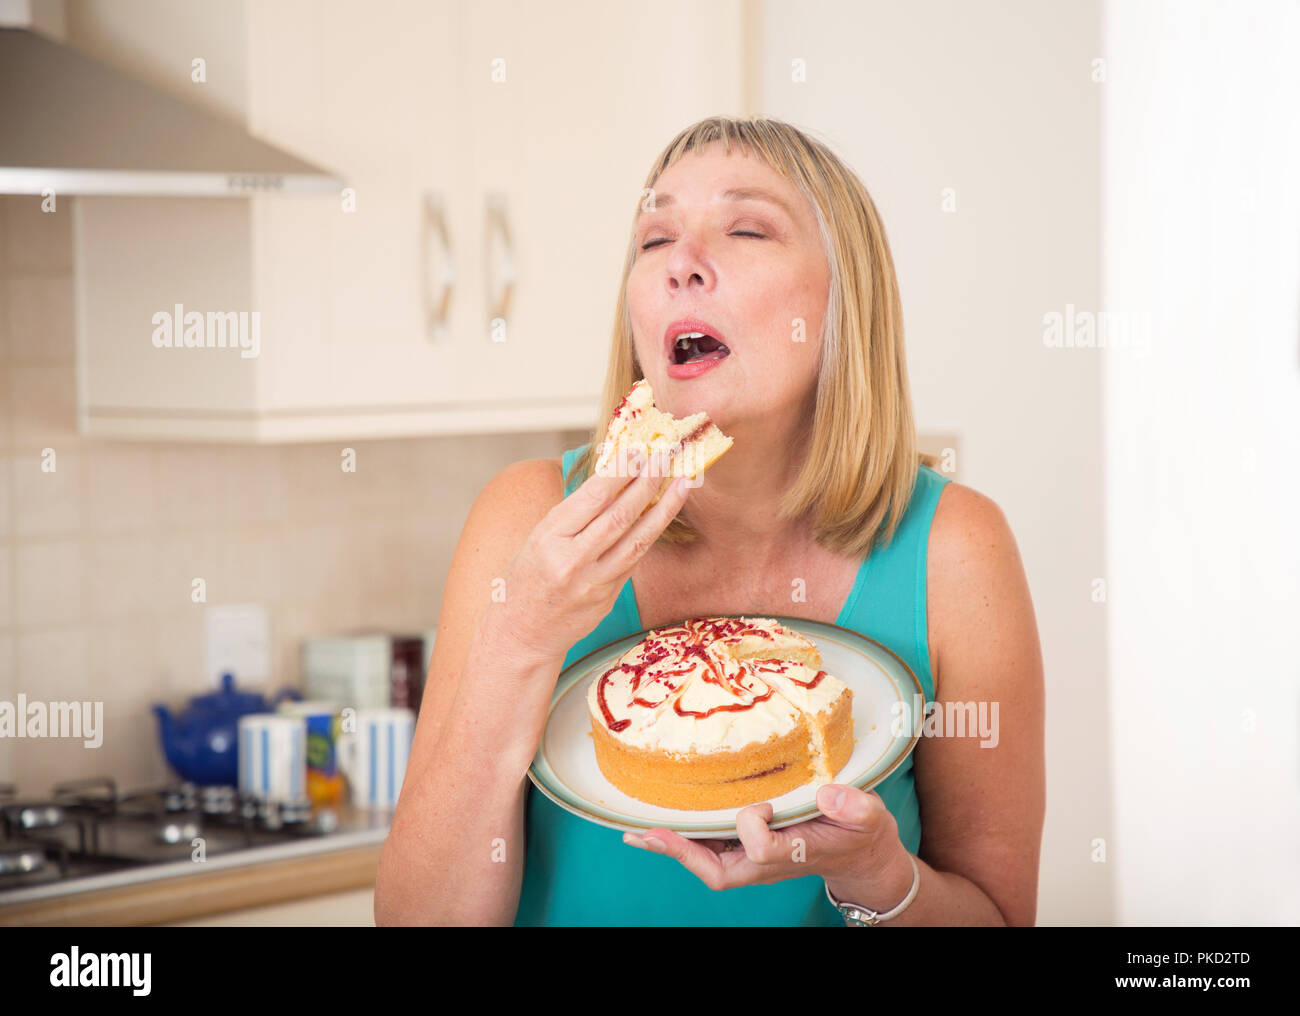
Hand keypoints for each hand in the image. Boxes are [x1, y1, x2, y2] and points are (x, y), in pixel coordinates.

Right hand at [490, 447, 691, 662]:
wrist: (521, 634)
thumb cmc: (526, 579)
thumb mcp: (538, 538)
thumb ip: (574, 513)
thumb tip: (612, 477)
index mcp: (548, 538)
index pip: (591, 498)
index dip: (619, 472)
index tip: (639, 450)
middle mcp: (572, 560)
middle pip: (619, 516)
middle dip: (647, 483)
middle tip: (666, 458)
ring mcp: (593, 583)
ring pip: (637, 540)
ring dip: (664, 509)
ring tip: (681, 483)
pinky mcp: (608, 598)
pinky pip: (634, 560)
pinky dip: (651, 534)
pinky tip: (665, 515)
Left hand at [623, 783, 914, 907]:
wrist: (861, 853)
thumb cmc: (862, 832)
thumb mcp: (869, 815)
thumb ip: (854, 806)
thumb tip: (827, 792)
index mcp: (795, 852)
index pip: (759, 846)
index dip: (752, 823)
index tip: (762, 803)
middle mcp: (767, 862)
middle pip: (716, 870)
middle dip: (683, 852)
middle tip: (648, 833)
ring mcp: (755, 860)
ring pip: (706, 863)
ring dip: (672, 847)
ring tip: (636, 832)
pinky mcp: (748, 849)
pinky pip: (708, 849)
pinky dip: (681, 840)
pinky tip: (656, 828)